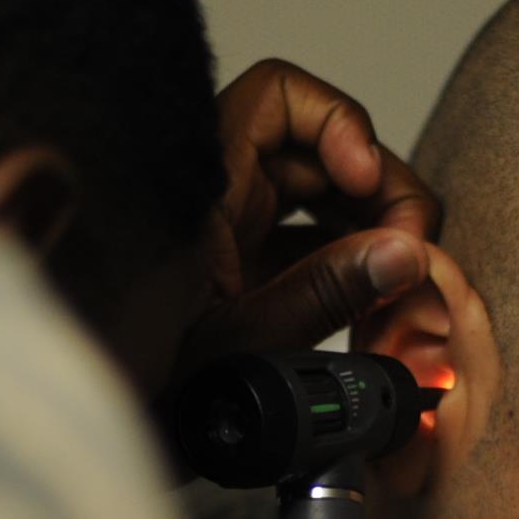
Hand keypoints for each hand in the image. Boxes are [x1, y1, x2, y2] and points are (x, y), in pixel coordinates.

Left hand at [171, 60, 440, 387]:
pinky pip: (313, 241)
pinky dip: (352, 263)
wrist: (108, 421)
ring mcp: (237, 226)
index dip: (337, 123)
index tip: (366, 179)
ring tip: (400, 286)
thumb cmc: (140, 386)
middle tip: (410, 253)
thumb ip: (324, 294)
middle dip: (379, 191)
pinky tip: (376, 303)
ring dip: (375, 231)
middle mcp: (220, 190)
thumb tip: (403, 255)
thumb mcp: (239, 342)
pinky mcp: (249, 265)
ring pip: (326, 196)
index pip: (279, 96)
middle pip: (321, 149)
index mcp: (201, 183)